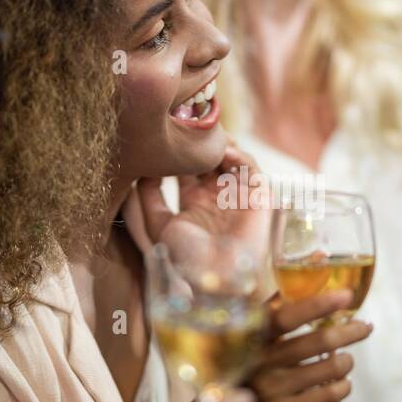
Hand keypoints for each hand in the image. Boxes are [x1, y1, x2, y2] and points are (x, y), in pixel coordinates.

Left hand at [138, 142, 272, 272]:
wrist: (216, 280)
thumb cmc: (187, 259)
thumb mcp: (158, 225)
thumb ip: (149, 197)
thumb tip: (143, 168)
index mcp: (195, 200)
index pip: (187, 165)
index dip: (179, 149)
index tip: (166, 131)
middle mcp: (217, 194)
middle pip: (210, 156)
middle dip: (200, 139)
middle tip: (188, 120)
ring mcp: (237, 194)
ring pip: (231, 157)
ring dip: (220, 142)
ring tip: (206, 131)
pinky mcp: (258, 197)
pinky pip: (251, 168)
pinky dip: (239, 155)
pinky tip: (224, 150)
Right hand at [246, 290, 372, 401]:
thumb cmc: (247, 365)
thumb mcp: (252, 335)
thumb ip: (279, 301)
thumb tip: (318, 257)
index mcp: (252, 336)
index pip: (287, 316)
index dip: (318, 304)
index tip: (346, 296)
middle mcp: (259, 362)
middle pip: (319, 341)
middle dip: (350, 331)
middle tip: (365, 327)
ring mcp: (271, 390)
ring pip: (330, 367)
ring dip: (346, 361)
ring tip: (346, 360)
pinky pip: (329, 395)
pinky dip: (343, 386)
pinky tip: (341, 383)